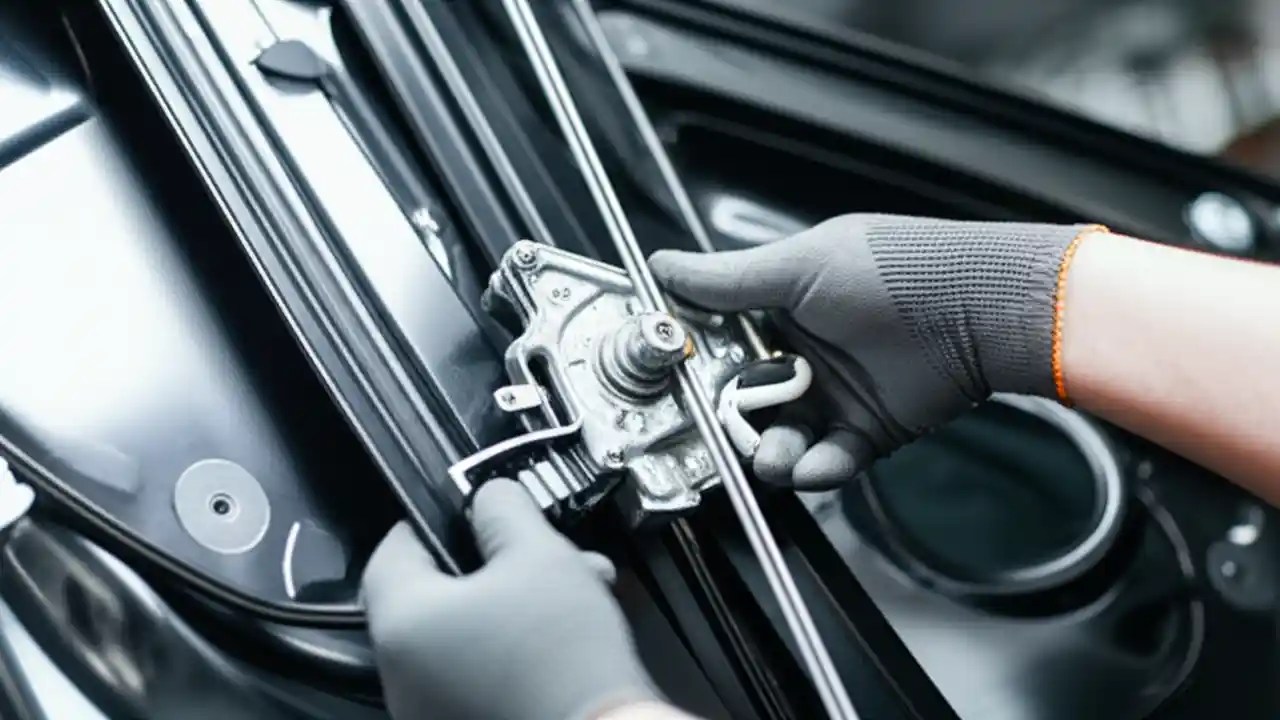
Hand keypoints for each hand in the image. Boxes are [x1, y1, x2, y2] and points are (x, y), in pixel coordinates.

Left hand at [361, 480, 658, 719]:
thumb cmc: (563, 658)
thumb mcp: (539, 554)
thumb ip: (503, 510)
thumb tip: (488, 496)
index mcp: (403, 623)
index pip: (392, 551)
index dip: (434, 522)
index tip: (469, 512)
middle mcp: (401, 674)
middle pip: (437, 594)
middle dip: (496, 563)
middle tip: (537, 551)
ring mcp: (428, 709)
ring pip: (466, 633)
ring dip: (513, 603)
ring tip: (572, 591)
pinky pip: (479, 673)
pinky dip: (512, 647)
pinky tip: (563, 634)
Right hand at [650, 214, 1094, 488]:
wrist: (978, 311)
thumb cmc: (895, 272)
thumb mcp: (799, 267)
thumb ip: (726, 279)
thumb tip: (664, 267)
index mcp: (780, 305)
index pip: (720, 340)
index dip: (696, 365)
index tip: (675, 383)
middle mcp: (802, 351)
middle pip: (744, 399)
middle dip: (732, 420)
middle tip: (725, 428)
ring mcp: (834, 393)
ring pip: (783, 436)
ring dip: (772, 452)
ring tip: (774, 457)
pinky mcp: (868, 430)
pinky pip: (830, 460)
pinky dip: (818, 468)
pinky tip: (814, 466)